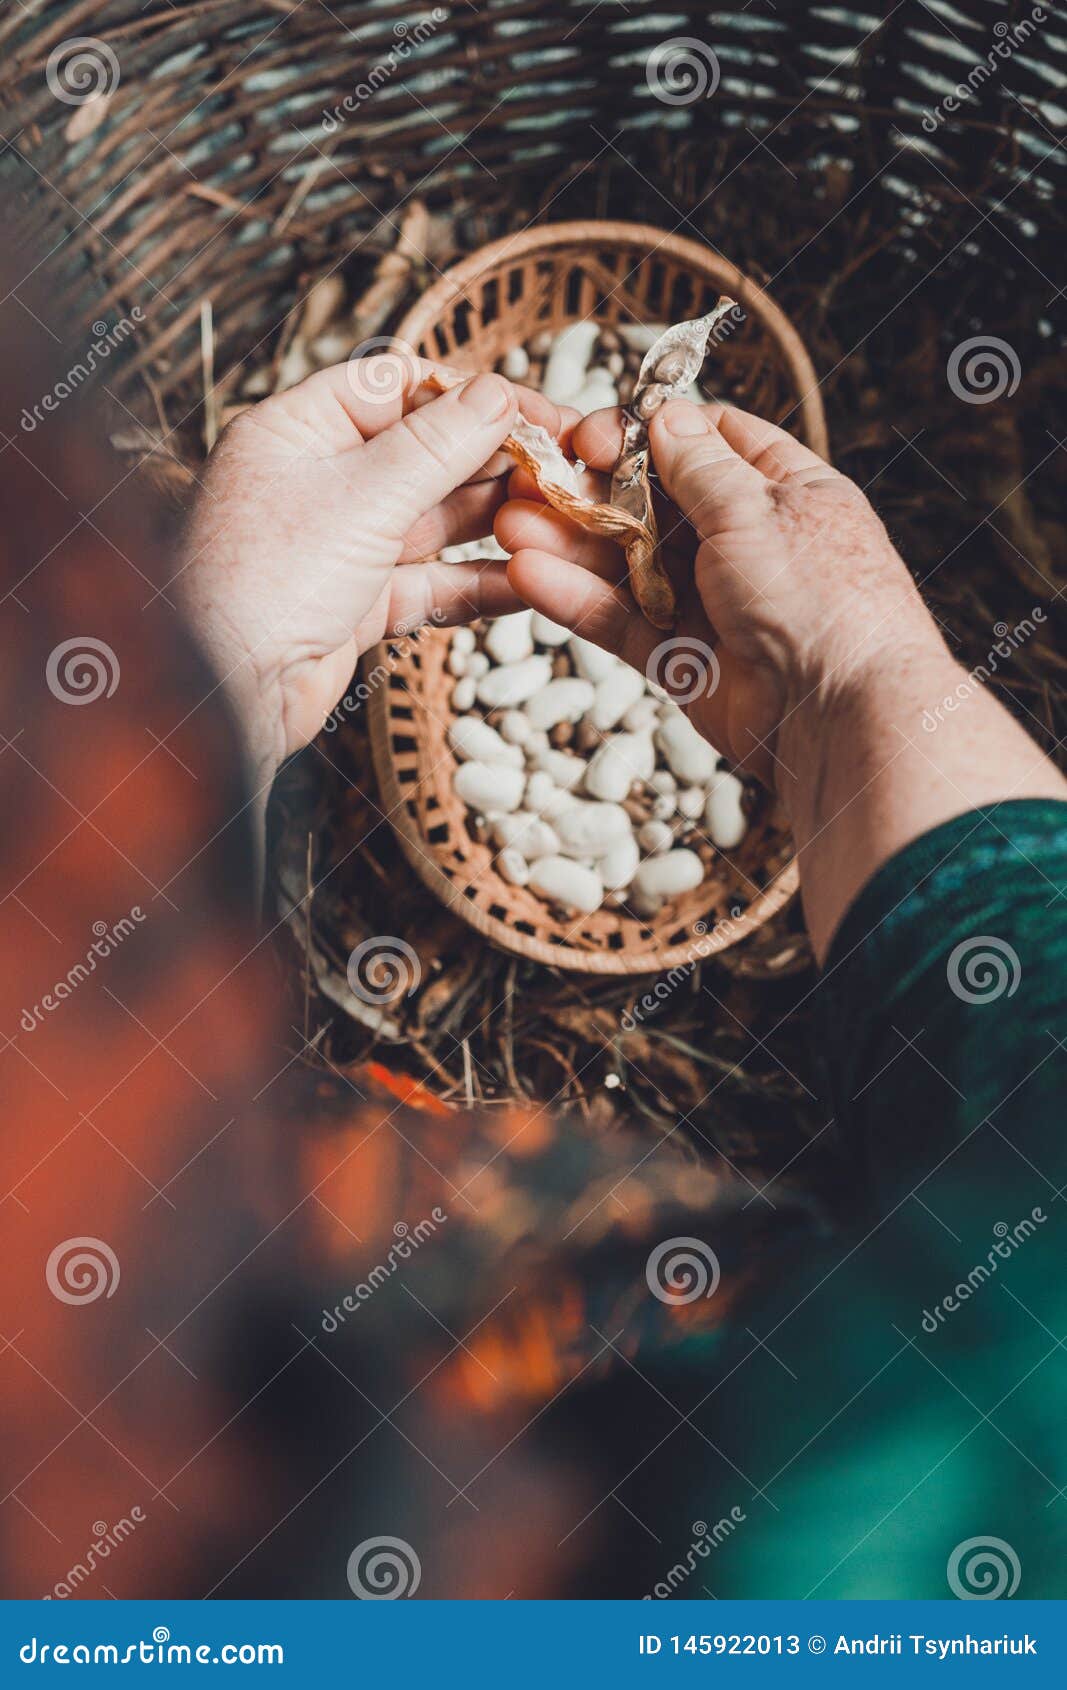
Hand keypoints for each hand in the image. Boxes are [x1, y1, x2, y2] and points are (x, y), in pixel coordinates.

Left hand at [179, 358, 566, 785]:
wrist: (223, 694)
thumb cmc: (263, 579)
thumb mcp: (362, 495)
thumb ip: (437, 445)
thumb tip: (495, 395)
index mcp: (300, 429)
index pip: (398, 386)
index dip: (471, 395)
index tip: (533, 410)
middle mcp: (318, 480)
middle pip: (425, 453)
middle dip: (495, 461)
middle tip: (564, 467)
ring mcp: (340, 544)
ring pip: (434, 520)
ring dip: (496, 520)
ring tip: (559, 517)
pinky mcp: (357, 604)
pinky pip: (430, 583)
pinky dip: (477, 583)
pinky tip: (529, 580)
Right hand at [496, 398, 936, 787]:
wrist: (839, 715)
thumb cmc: (821, 598)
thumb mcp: (757, 510)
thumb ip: (699, 466)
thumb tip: (664, 416)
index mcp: (783, 493)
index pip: (709, 442)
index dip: (648, 432)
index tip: (594, 435)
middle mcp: (746, 543)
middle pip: (654, 502)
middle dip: (593, 490)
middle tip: (534, 479)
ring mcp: (711, 601)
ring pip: (627, 562)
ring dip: (570, 542)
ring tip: (511, 525)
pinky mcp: (681, 657)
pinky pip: (621, 618)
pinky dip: (576, 597)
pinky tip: (528, 575)